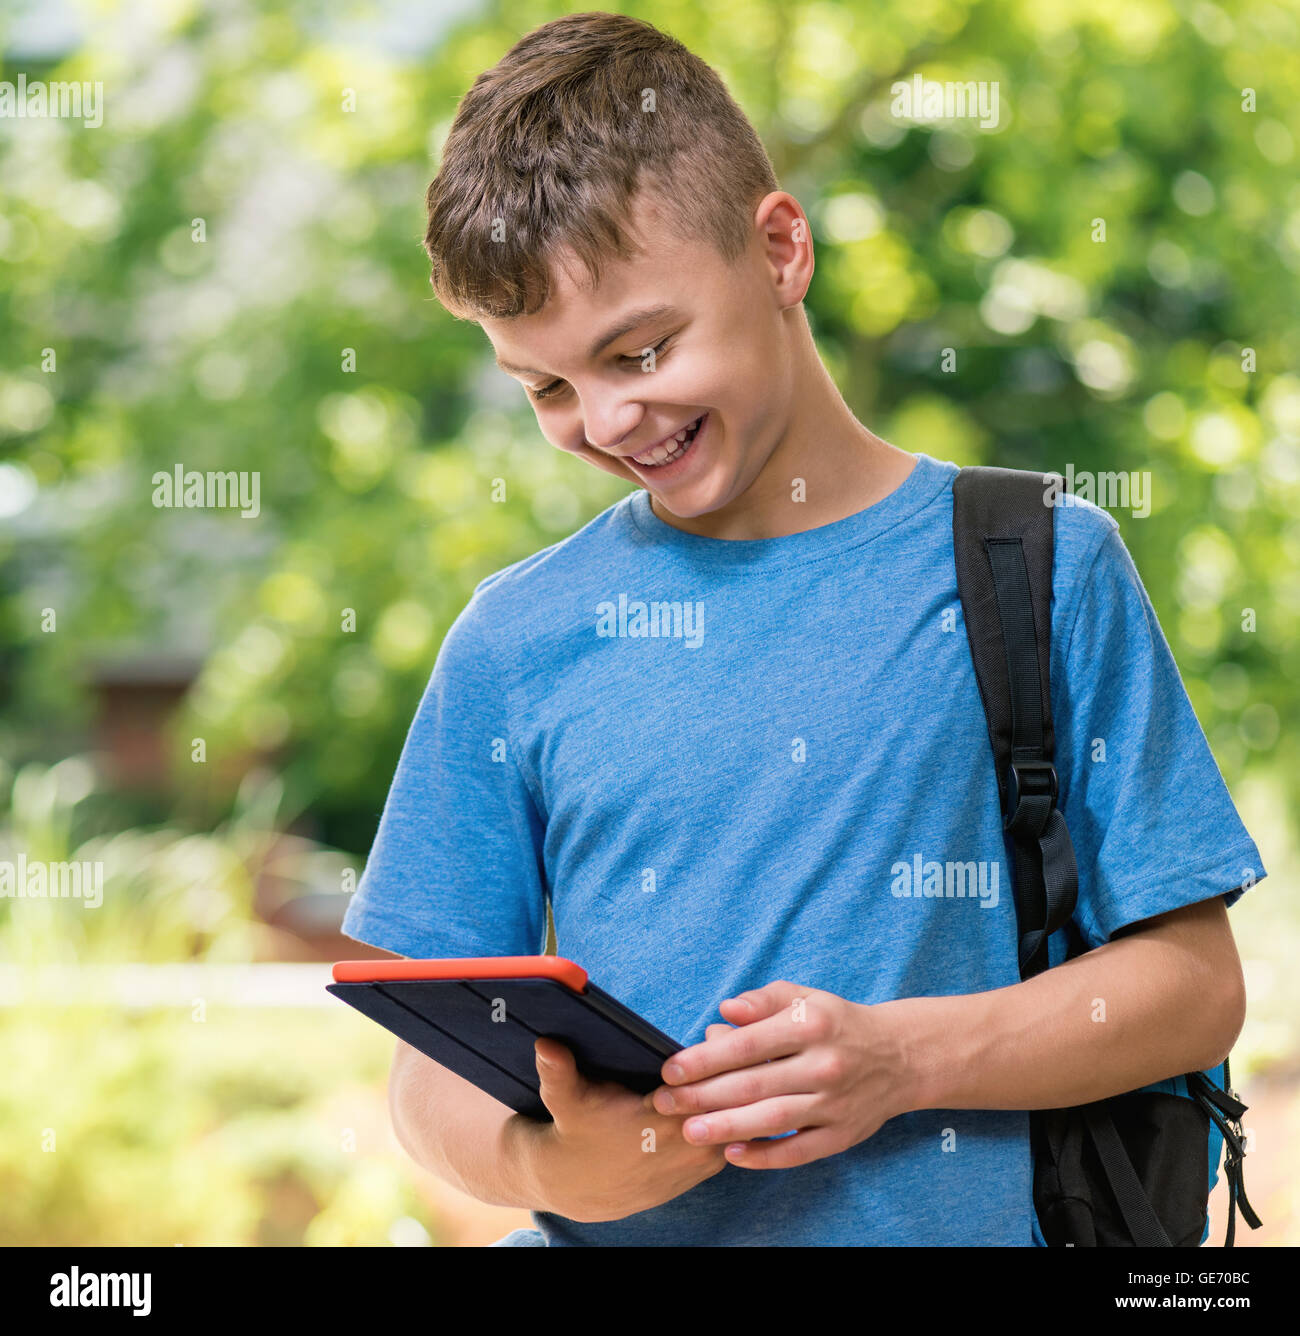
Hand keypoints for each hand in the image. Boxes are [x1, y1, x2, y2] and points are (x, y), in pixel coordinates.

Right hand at [513, 1036, 726, 1222]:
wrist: (583, 1186)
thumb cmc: (578, 1130)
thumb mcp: (563, 1100)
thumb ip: (557, 1071)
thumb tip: (545, 1042)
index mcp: (655, 1123)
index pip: (700, 1087)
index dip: (713, 1058)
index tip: (714, 1033)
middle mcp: (683, 1146)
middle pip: (730, 1103)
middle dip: (738, 1069)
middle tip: (738, 1038)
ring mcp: (698, 1161)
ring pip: (742, 1123)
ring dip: (744, 1093)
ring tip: (744, 1058)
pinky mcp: (706, 1170)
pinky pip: (740, 1139)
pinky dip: (744, 1115)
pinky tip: (743, 1088)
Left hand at [648, 980, 918, 1168]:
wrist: (900, 1056)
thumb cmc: (837, 1023)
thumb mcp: (804, 997)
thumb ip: (762, 1000)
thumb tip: (726, 1010)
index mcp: (810, 1024)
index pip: (747, 1045)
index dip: (704, 1059)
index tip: (672, 1070)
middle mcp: (823, 1064)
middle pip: (752, 1085)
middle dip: (702, 1096)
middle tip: (665, 1103)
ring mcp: (834, 1103)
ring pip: (771, 1120)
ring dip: (726, 1128)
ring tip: (690, 1130)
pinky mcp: (842, 1134)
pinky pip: (798, 1151)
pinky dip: (764, 1156)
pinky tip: (733, 1154)